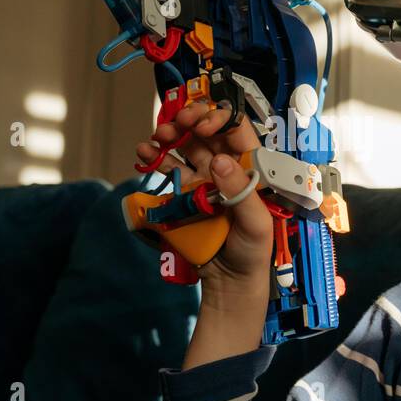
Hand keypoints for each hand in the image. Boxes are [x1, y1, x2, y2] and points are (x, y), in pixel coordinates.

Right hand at [137, 101, 273, 294]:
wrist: (228, 280)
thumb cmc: (252, 251)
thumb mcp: (256, 224)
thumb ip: (241, 192)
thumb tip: (220, 161)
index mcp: (248, 168)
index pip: (236, 131)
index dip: (219, 119)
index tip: (201, 125)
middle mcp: (226, 167)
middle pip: (207, 131)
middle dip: (190, 120)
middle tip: (176, 123)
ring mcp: (203, 178)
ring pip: (186, 145)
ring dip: (171, 133)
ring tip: (158, 136)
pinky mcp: (184, 193)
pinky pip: (169, 167)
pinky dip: (155, 156)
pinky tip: (145, 151)